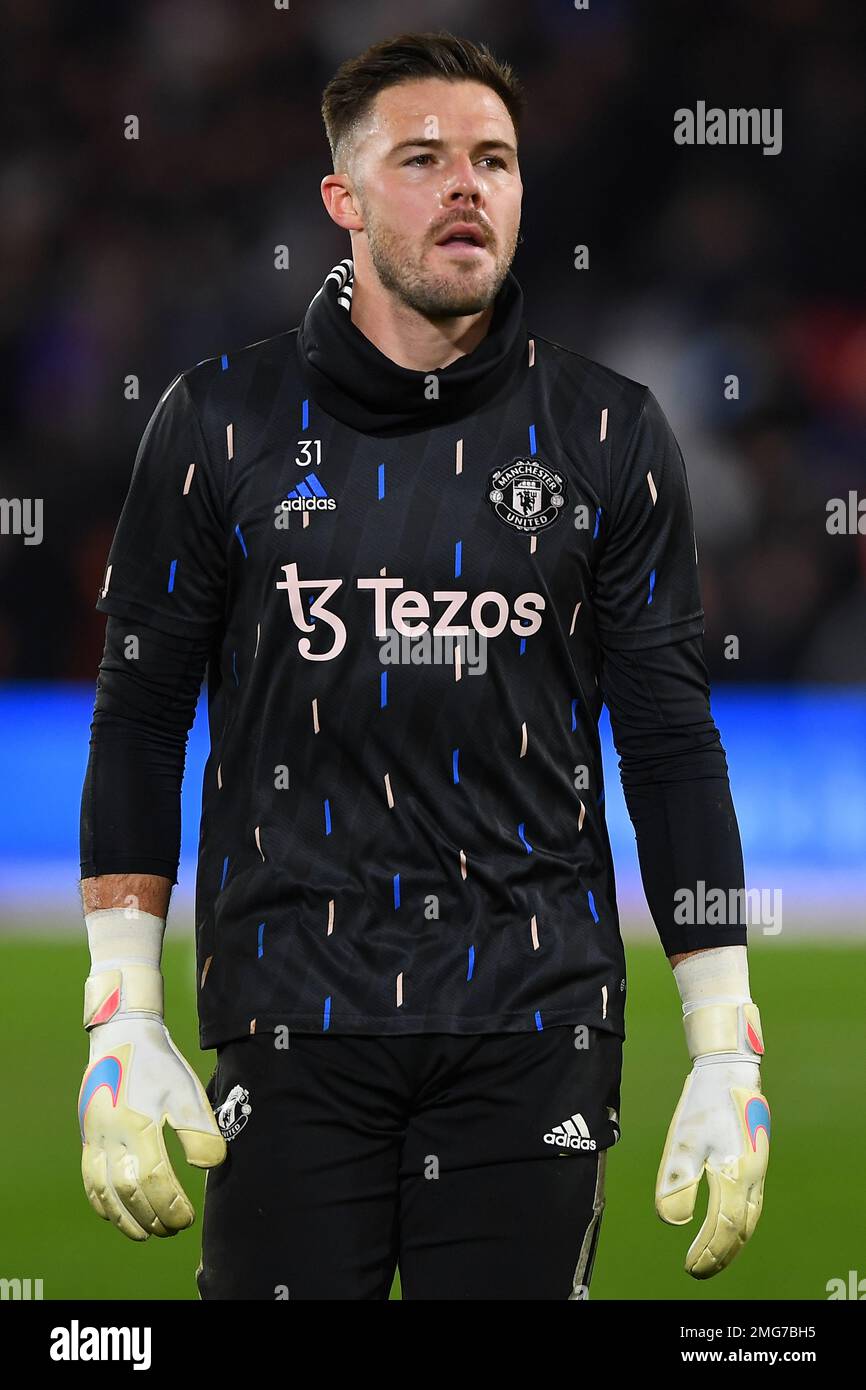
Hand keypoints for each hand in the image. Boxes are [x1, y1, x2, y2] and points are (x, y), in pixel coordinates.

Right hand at [78, 1014, 225, 1240]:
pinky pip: (89, 1180)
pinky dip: (103, 1203)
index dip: (170, 1205)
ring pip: (103, 1192)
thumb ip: (199, 1131)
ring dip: (125, 1218)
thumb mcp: (186, 1093)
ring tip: (147, 1233)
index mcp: (138, 1126)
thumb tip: (210, 1166)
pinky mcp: (88, 1137)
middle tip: (173, 1229)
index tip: (188, 1218)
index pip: (152, 1181)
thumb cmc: (159, 1065)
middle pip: (127, 1193)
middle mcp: (112, 1137)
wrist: (122, 1037)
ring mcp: (96, 1139)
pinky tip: (117, 1214)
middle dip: (151, 1217)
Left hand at [655, 1056, 769, 1277]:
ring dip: (731, 1242)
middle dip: (720, 1254)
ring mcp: (757, 1170)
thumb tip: (674, 1223)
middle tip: (698, 1270)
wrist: (729, 1070)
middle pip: (740, 1230)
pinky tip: (727, 1226)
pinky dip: (739, 1224)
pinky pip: (751, 1205)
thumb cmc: (705, 1104)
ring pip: (749, 1219)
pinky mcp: (755, 1161)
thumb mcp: (682, 1141)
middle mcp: (752, 1177)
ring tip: (712, 1257)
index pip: (723, 1228)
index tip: (690, 1267)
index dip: (708, 1252)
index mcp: (736, 1175)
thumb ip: (678, 1182)